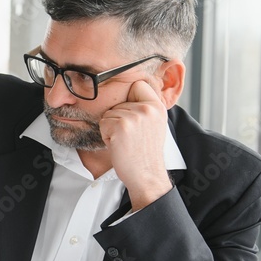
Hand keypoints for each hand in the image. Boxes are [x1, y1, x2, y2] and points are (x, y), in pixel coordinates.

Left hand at [99, 80, 172, 209]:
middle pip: (118, 102)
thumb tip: (132, 87)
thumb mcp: (153, 124)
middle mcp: (147, 108)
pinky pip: (103, 123)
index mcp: (158, 106)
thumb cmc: (144, 151)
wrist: (146, 175)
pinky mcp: (120, 126)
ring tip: (126, 141)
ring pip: (108, 113)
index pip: (137, 85)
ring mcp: (134, 116)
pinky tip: (119, 145)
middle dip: (118, 118)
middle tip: (131, 136)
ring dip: (112, 128)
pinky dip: (106, 135)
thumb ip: (145, 107)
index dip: (130, 97)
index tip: (133, 112)